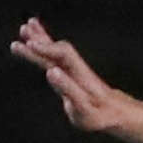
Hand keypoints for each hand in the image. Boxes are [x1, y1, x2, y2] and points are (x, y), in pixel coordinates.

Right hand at [9, 17, 134, 131]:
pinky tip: (35, 46)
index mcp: (82, 76)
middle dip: (41, 41)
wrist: (116, 115)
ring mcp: (74, 73)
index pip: (64, 55)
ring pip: (55, 53)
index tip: (30, 43)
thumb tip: (51, 70)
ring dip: (41, 40)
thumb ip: (68, 88)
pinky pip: (54, 60)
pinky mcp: (70, 78)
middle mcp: (78, 71)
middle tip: (25, 28)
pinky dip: (44, 50)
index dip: (47, 48)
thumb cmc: (100, 115)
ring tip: (27, 27)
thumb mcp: (84, 107)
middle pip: (59, 50)